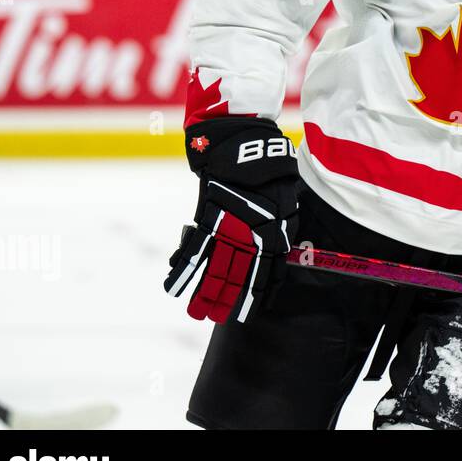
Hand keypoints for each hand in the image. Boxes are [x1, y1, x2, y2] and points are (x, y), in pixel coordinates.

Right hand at [165, 118, 299, 322]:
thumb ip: (283, 226)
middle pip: (241, 273)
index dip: (261, 293)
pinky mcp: (209, 214)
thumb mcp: (288, 199)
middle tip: (219, 319)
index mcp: (276, 230)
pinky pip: (195, 246)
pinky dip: (183, 266)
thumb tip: (281, 250)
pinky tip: (173, 285)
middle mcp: (253, 232)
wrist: (245, 142)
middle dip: (230, 298)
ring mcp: (230, 224)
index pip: (269, 270)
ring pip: (217, 265)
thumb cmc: (270, 168)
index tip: (254, 312)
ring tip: (197, 313)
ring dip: (206, 290)